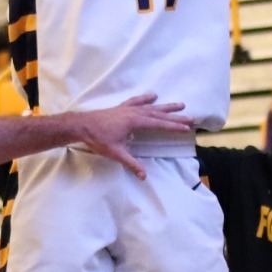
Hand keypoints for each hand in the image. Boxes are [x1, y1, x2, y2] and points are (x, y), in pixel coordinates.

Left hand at [68, 94, 194, 179]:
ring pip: (151, 107)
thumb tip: (143, 176)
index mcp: (135, 121)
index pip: (159, 124)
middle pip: (159, 114)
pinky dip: (146, 99)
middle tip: (190, 118)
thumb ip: (131, 164)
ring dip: (166, 107)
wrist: (81, 125)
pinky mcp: (121, 108)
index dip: (174, 127)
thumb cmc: (97, 139)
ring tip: (179, 105)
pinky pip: (137, 101)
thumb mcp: (115, 153)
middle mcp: (134, 112)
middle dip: (175, 117)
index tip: (187, 128)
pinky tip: (153, 96)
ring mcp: (128, 108)